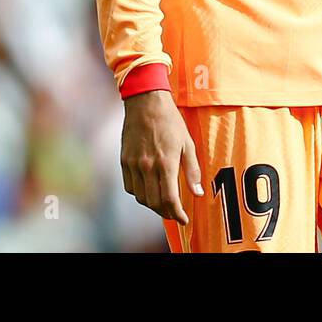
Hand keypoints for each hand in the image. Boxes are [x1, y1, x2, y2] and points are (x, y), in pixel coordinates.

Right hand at [121, 89, 203, 224]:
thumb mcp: (187, 144)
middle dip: (166, 213)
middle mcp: (148, 167)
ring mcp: (134, 164)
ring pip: (140, 197)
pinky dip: (139, 193)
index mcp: (166, 163)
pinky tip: (148, 190)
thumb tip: (197, 192)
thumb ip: (192, 170)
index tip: (183, 219)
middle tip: (174, 214)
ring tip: (162, 204)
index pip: (170, 200)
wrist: (146, 102)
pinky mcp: (124, 160)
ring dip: (152, 205)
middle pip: (154, 203)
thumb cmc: (170, 121)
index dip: (177, 214)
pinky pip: (129, 186)